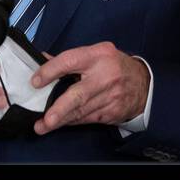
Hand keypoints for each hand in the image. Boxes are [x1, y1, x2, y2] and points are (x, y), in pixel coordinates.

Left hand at [30, 42, 148, 134]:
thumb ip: (71, 59)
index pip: (70, 61)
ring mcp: (110, 96)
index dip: (51, 71)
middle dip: (60, 108)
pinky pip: (88, 118)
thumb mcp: (97, 54)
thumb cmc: (115, 65)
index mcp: (98, 55)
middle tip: (46, 119)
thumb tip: (43, 60)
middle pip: (79, 94)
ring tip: (44, 126)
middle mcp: (104, 76)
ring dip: (61, 120)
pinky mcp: (112, 112)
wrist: (144, 84)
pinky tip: (61, 123)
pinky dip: (73, 121)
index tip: (36, 81)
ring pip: (81, 111)